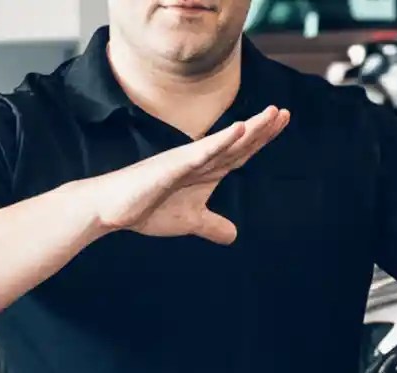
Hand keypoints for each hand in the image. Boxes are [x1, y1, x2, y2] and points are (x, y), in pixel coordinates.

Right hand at [84, 106, 289, 243]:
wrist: (111, 209)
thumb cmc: (146, 208)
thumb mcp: (190, 221)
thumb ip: (212, 225)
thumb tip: (233, 236)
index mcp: (205, 171)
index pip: (240, 153)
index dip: (261, 139)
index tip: (281, 122)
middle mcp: (199, 160)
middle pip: (238, 143)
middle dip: (262, 128)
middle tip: (284, 113)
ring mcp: (186, 161)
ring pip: (224, 143)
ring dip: (249, 129)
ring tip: (271, 114)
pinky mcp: (172, 166)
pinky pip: (201, 152)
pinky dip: (220, 142)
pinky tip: (238, 130)